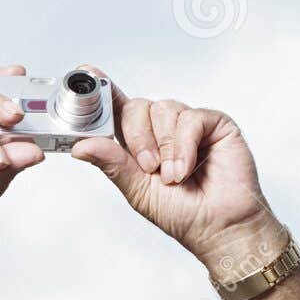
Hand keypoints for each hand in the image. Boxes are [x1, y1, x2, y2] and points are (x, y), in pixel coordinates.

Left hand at [69, 65, 285, 279]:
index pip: (117, 110)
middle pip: (136, 106)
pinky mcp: (214, 123)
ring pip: (163, 109)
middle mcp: (161, 130)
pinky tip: (187, 167)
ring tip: (172, 175)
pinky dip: (185, 145)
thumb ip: (111, 164)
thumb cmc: (182, 213)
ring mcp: (187, 124)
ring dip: (164, 147)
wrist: (218, 226)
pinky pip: (190, 118)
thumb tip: (81, 146)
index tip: (89, 74)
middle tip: (148, 166)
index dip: (104, 91)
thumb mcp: (137, 190)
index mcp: (138, 143)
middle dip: (137, 137)